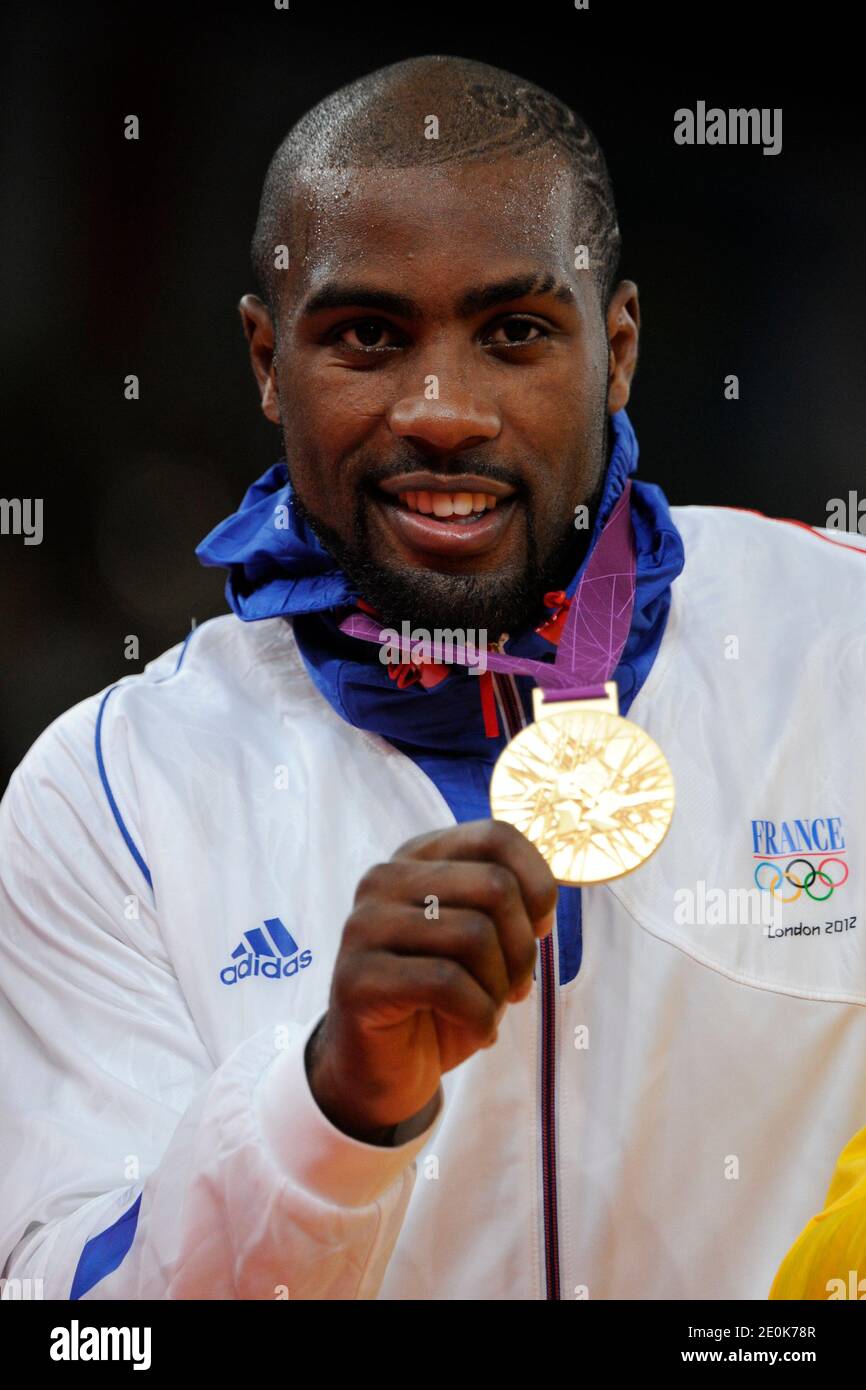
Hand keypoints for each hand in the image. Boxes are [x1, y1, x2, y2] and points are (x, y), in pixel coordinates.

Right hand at [306, 819, 556, 1142]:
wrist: (382, 1072)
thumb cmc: (439, 1002)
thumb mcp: (481, 942)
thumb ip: (505, 905)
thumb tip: (543, 902)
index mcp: (417, 858)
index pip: (496, 836)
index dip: (537, 884)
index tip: (539, 929)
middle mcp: (384, 879)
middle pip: (494, 885)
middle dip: (522, 946)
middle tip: (515, 987)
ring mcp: (364, 926)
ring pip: (474, 934)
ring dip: (499, 986)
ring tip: (487, 1010)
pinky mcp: (357, 977)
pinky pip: (448, 983)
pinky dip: (479, 1015)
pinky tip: (475, 1031)